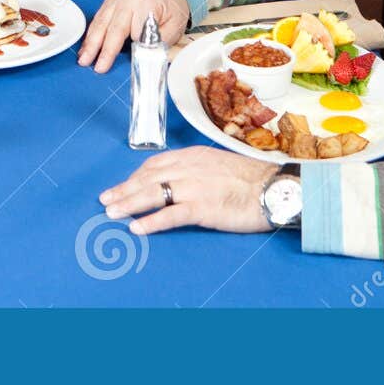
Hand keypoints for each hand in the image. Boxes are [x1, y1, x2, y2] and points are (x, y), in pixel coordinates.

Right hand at [78, 0, 189, 73]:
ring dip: (91, 44)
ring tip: (84, 60)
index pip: (137, 30)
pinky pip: (97, 20)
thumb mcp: (174, 26)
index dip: (136, 46)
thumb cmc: (171, 9)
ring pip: (101, 23)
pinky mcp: (108, 3)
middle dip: (105, 49)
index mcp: (146, 3)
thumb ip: (160, 41)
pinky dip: (90, 35)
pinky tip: (85, 48)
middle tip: (98, 67)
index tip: (133, 62)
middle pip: (114, 27)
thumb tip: (145, 57)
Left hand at [99, 147, 278, 234]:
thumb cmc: (253, 180)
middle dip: (124, 189)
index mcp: (194, 156)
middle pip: (148, 178)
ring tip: (112, 213)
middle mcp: (190, 168)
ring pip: (153, 193)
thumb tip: (182, 181)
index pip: (156, 164)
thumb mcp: (220, 165)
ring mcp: (195, 187)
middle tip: (106, 200)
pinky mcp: (204, 207)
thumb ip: (198, 170)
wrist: (277, 188)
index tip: (123, 186)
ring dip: (129, 204)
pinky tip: (137, 228)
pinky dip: (151, 222)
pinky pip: (171, 214)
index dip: (136, 176)